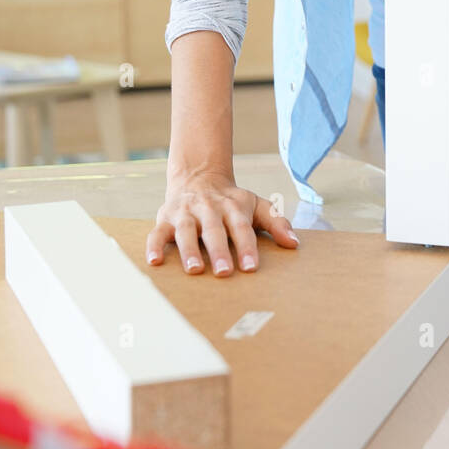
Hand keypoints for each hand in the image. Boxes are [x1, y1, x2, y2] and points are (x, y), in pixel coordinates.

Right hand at [146, 169, 298, 275]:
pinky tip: (155, 262)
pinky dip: (154, 246)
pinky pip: (157, 233)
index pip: (241, 228)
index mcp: (232, 207)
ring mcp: (185, 213)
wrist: (198, 176)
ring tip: (194, 270)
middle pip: (214, 230)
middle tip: (223, 272)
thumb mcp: (255, 205)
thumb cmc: (230, 200)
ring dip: (189, 250)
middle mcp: (208, 209)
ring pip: (186, 231)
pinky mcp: (165, 218)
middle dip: (219, 251)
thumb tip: (294, 244)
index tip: (250, 268)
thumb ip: (276, 222)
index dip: (246, 247)